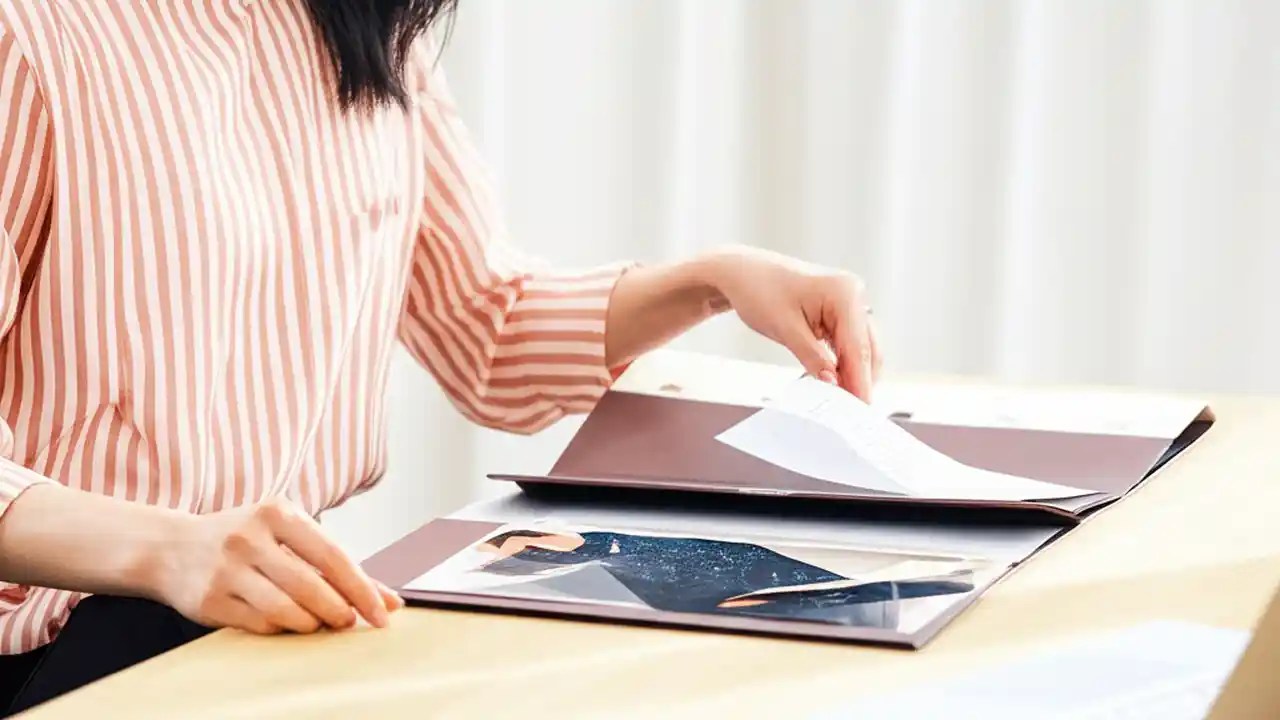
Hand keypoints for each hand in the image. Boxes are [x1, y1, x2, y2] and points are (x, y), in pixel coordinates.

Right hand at [157, 498, 403, 633]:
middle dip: (340, 611)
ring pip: (285, 610)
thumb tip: (390, 599)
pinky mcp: (209, 600)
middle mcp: (249, 537)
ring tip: (319, 622)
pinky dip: (282, 628)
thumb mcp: (287, 534)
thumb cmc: (246, 540)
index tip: (383, 613)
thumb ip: (336, 563)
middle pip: (311, 586)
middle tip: (350, 622)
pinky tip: (286, 622)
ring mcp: (226, 570)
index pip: (333, 556)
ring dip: (311, 623)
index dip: (363, 589)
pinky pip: (260, 624)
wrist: (170, 547)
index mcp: (276, 512)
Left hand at [702, 246, 882, 399]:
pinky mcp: (839, 312)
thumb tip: (834, 384)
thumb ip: (813, 358)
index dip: (861, 381)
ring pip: (860, 348)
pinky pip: (847, 343)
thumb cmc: (759, 290)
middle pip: (866, 349)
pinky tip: (832, 382)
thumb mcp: (785, 329)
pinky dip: (841, 363)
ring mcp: (848, 303)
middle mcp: (853, 295)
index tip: (861, 407)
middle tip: (849, 412)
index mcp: (845, 293)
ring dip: (851, 373)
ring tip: (838, 401)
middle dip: (858, 380)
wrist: (742, 273)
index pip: (859, 347)